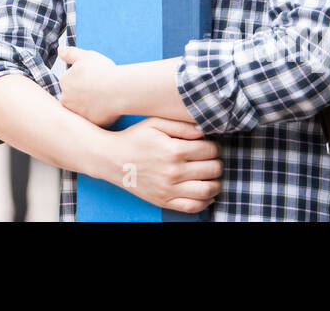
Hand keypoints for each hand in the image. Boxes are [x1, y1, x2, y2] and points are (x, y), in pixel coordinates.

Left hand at [57, 45, 120, 126]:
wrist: (118, 89)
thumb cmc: (103, 71)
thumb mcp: (86, 56)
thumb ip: (70, 53)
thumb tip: (59, 50)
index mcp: (64, 82)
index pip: (70, 83)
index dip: (82, 81)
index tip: (94, 79)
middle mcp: (66, 99)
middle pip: (73, 98)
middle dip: (83, 95)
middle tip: (99, 90)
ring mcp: (77, 113)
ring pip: (81, 110)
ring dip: (89, 106)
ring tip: (104, 99)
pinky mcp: (88, 123)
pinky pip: (92, 120)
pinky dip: (98, 116)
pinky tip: (107, 109)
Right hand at [107, 116, 221, 213]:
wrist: (112, 159)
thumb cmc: (134, 138)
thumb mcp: (155, 123)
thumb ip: (181, 125)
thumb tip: (204, 131)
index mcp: (174, 150)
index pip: (209, 151)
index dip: (216, 147)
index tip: (212, 146)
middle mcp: (174, 172)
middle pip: (212, 170)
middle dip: (217, 163)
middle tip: (213, 159)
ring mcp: (169, 189)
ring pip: (207, 190)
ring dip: (216, 183)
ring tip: (213, 176)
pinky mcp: (164, 201)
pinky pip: (193, 206)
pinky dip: (205, 202)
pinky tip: (206, 193)